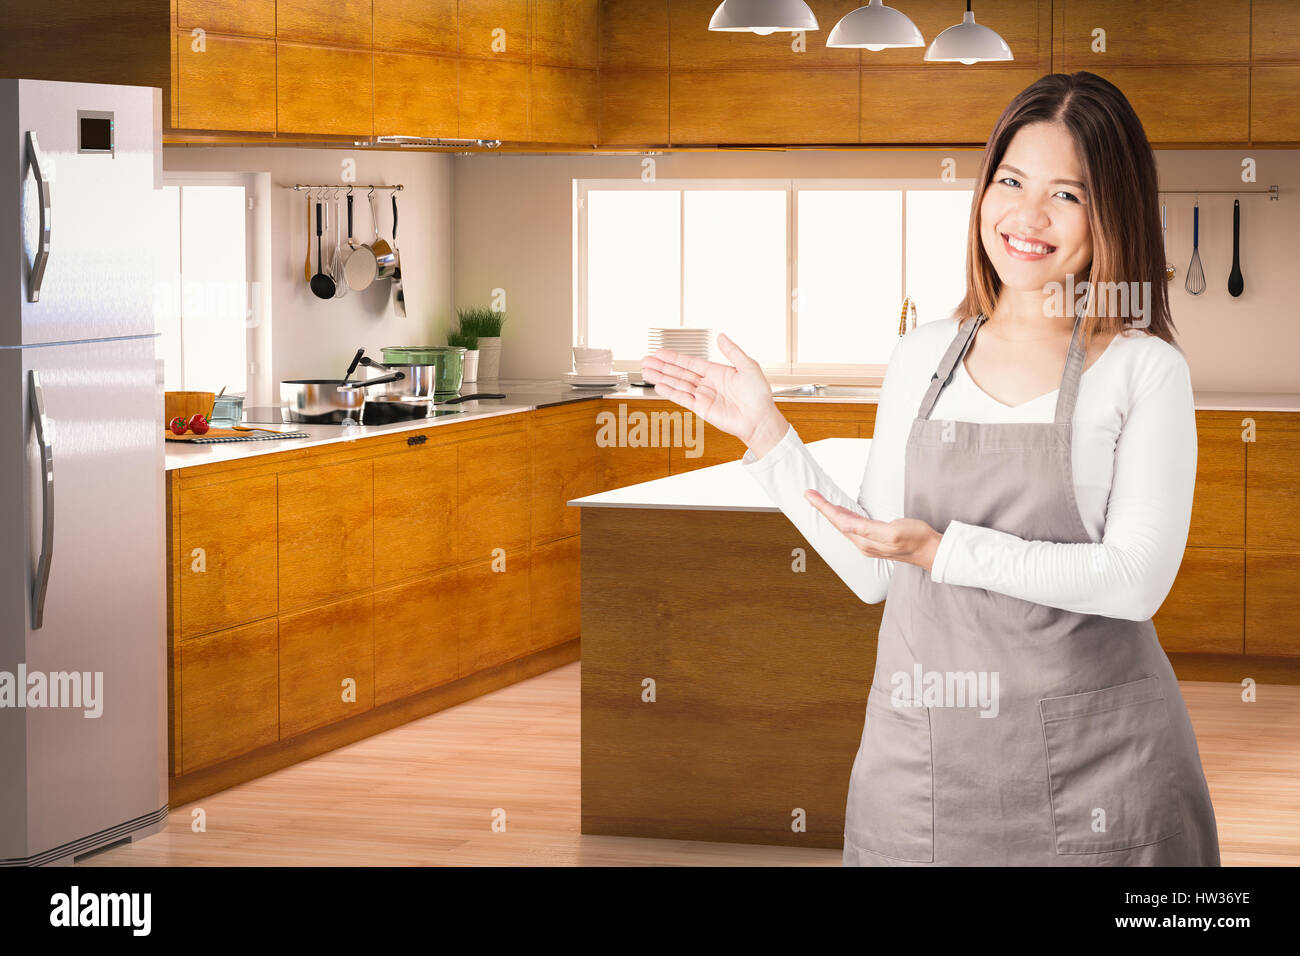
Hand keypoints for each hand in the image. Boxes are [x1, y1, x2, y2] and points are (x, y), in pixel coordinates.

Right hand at [641, 333, 787, 453]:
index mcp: (717, 372)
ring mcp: (703, 396)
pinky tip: (659, 386)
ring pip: (678, 384)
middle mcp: (708, 384)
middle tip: (646, 360)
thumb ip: (732, 351)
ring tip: (646, 371)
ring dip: (662, 377)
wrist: (760, 419)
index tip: (660, 352)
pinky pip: (682, 398)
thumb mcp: (748, 366)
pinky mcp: (702, 409)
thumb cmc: (759, 395)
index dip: (674, 357)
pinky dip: (670, 392)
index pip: (690, 363)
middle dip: (662, 366)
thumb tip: (722, 336)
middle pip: (679, 372)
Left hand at [803, 489, 942, 571]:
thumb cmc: (915, 539)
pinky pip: (853, 527)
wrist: (930, 550)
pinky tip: (841, 512)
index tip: (810, 495)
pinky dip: (843, 517)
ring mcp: (868, 543)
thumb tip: (845, 526)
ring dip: (831, 512)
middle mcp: (863, 543)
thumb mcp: (892, 532)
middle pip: (838, 522)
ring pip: (844, 525)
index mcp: (865, 541)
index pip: (839, 521)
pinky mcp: (874, 540)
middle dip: (822, 508)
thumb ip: (867, 530)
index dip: (823, 507)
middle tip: (809, 494)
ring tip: (819, 500)